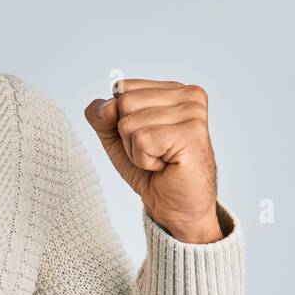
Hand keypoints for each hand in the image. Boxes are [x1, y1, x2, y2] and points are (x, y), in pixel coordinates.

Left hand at [83, 79, 222, 243]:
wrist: (174, 206)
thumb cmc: (151, 170)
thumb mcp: (115, 137)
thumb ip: (101, 116)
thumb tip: (106, 107)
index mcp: (174, 89)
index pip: (122, 88)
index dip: (120, 119)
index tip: (146, 137)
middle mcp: (189, 96)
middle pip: (124, 103)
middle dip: (127, 136)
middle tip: (153, 152)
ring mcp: (193, 114)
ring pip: (130, 123)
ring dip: (137, 151)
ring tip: (161, 160)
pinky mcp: (192, 134)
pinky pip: (141, 140)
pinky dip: (144, 160)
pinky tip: (166, 166)